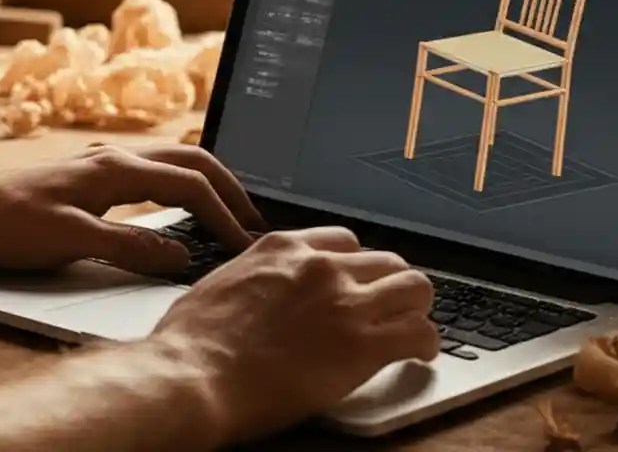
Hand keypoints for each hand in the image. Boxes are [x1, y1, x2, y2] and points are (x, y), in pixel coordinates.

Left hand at [0, 144, 266, 275]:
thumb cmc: (7, 225)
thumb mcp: (72, 242)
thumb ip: (131, 248)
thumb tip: (183, 256)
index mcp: (117, 169)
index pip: (192, 187)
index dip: (224, 216)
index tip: (244, 246)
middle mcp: (116, 157)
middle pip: (195, 162)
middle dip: (232, 191)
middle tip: (256, 223)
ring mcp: (104, 163)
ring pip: (176, 163)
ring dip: (210, 185)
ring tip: (231, 214)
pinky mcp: (93, 176)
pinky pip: (156, 172)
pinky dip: (184, 187)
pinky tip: (182, 208)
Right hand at [151, 227, 439, 445]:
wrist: (193, 376)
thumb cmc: (190, 343)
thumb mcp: (219, 285)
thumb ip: (251, 278)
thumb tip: (253, 290)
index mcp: (284, 249)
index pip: (344, 242)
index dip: (357, 266)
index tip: (359, 282)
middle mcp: (321, 267)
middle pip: (385, 260)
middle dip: (390, 285)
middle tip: (390, 308)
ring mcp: (346, 302)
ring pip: (414, 287)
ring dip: (417, 308)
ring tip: (415, 327)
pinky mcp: (363, 345)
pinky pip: (419, 333)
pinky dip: (427, 344)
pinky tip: (422, 355)